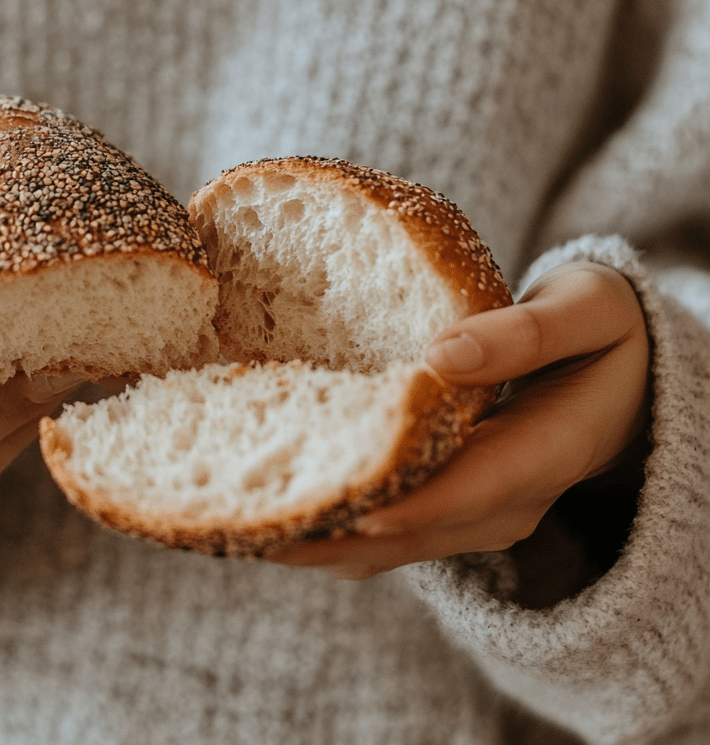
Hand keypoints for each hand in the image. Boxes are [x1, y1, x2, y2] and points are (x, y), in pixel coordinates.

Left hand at [266, 261, 650, 579]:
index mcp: (543, 455)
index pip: (466, 491)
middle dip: (331, 532)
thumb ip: (528, 333)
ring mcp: (473, 511)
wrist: (622, 380)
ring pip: (388, 544)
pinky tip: (272, 501)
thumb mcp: (589, 313)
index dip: (403, 503)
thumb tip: (445, 355)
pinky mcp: (448, 503)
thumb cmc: (602, 335)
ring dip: (318, 537)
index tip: (339, 503)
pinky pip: (385, 528)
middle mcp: (504, 502)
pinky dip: (331, 522)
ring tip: (236, 521)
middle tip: (245, 522)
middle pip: (411, 532)